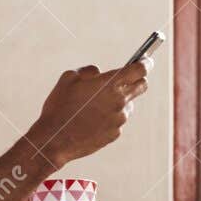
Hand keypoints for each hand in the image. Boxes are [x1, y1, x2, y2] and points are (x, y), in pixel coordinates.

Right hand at [29, 59, 149, 170]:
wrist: (55, 139)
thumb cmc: (59, 107)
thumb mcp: (69, 78)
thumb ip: (89, 72)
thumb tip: (98, 73)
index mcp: (111, 83)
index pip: (140, 69)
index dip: (145, 63)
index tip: (146, 61)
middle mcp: (120, 101)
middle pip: (142, 86)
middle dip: (138, 80)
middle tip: (128, 79)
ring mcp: (119, 119)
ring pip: (128, 105)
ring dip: (119, 101)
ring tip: (97, 105)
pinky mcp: (116, 134)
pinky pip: (117, 121)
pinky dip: (109, 118)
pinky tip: (92, 120)